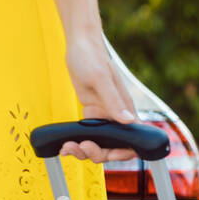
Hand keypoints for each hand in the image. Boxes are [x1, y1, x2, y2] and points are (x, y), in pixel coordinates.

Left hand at [60, 31, 139, 162]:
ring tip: (67, 147)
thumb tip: (128, 120)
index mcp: (126, 109)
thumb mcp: (101, 78)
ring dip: (84, 149)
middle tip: (79, 147)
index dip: (121, 153)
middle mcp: (117, 115)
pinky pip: (87, 133)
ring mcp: (104, 114)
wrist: (79, 45)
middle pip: (112, 146)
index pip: (132, 141)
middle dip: (97, 153)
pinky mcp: (91, 111)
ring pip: (98, 142)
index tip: (106, 154)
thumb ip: (113, 99)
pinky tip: (66, 142)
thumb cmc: (92, 57)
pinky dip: (78, 140)